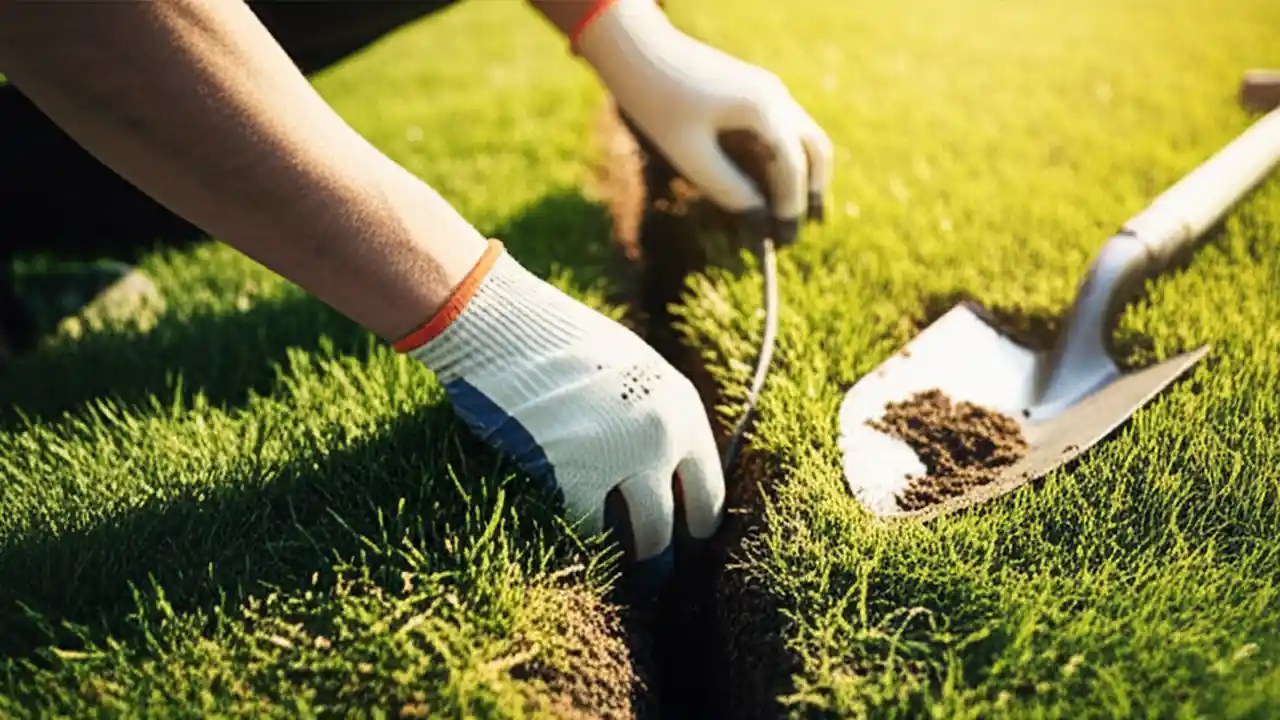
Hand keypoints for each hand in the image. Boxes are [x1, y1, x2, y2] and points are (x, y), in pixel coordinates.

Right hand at [402, 240, 724, 582]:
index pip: (709, 488)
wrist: (503, 324)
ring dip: (633, 561)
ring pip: (643, 538)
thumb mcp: (631, 369)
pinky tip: (579, 555)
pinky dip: (586, 547)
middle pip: (675, 522)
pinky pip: (589, 530)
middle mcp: (662, 436)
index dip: (699, 521)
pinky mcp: (573, 473)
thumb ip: (654, 415)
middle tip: (655, 573)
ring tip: (623, 575)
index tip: (688, 539)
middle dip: (663, 554)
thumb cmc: (559, 344)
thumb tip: (666, 470)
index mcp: (682, 406)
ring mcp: (620, 457)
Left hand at [576, 0, 832, 244]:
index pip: (792, 166)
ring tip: (792, 212)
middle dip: (813, 190)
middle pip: (815, 148)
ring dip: (803, 174)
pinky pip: (782, 128)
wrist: (636, 50)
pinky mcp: (752, 90)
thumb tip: (759, 222)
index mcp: (763, 109)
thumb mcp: (690, 155)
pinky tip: (768, 185)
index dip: (790, 206)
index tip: (784, 240)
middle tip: (805, 228)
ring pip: (803, 136)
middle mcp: (774, 96)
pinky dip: (785, 158)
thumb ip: (729, 189)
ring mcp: (766, 89)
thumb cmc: (657, 102)